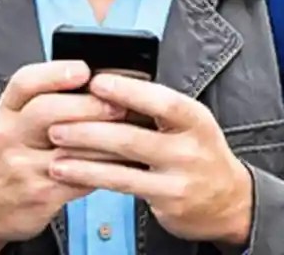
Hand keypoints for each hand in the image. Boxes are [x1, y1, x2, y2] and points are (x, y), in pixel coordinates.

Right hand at [0, 61, 128, 251]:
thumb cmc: (18, 152)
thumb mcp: (21, 120)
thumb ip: (52, 99)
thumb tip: (101, 83)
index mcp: (9, 109)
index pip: (24, 82)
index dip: (55, 73)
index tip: (84, 70)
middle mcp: (11, 134)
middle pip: (47, 111)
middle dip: (89, 105)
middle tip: (118, 105)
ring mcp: (23, 166)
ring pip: (70, 147)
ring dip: (105, 139)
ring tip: (130, 132)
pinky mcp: (42, 192)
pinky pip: (80, 176)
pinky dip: (106, 167)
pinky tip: (122, 160)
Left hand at [44, 74, 253, 246]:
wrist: (228, 201)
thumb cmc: (198, 153)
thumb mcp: (189, 124)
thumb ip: (156, 108)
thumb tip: (106, 84)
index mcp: (194, 117)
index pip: (160, 100)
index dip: (127, 90)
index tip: (94, 81)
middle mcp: (190, 146)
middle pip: (134, 133)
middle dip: (91, 124)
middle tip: (57, 116)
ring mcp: (179, 176)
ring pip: (123, 160)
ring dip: (83, 150)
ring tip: (56, 139)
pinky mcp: (167, 200)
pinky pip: (121, 184)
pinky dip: (90, 175)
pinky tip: (67, 169)